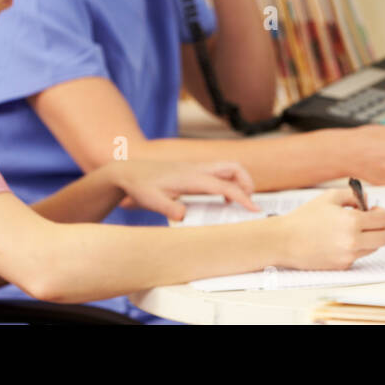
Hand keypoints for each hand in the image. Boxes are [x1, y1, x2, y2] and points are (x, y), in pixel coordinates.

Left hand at [111, 159, 258, 221]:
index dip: (242, 197)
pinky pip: (219, 173)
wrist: (130, 171)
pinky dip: (228, 183)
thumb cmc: (141, 185)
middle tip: (249, 202)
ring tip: (239, 202)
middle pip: (233, 168)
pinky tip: (222, 199)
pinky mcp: (194, 171)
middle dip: (247, 182)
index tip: (254, 209)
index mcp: (191, 177)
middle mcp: (198, 169)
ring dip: (239, 181)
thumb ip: (169, 208)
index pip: (224, 186)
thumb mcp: (151, 201)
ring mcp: (197, 168)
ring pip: (228, 168)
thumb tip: (184, 216)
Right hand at [277, 188, 384, 269]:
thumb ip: (353, 196)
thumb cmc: (305, 217)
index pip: (384, 219)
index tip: (373, 209)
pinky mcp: (342, 266)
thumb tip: (367, 199)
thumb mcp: (330, 198)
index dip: (381, 212)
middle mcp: (353, 242)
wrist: (285, 241)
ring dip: (369, 238)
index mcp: (353, 222)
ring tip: (352, 229)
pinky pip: (358, 256)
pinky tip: (340, 240)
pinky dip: (355, 248)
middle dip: (380, 227)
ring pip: (373, 248)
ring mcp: (348, 256)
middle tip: (369, 221)